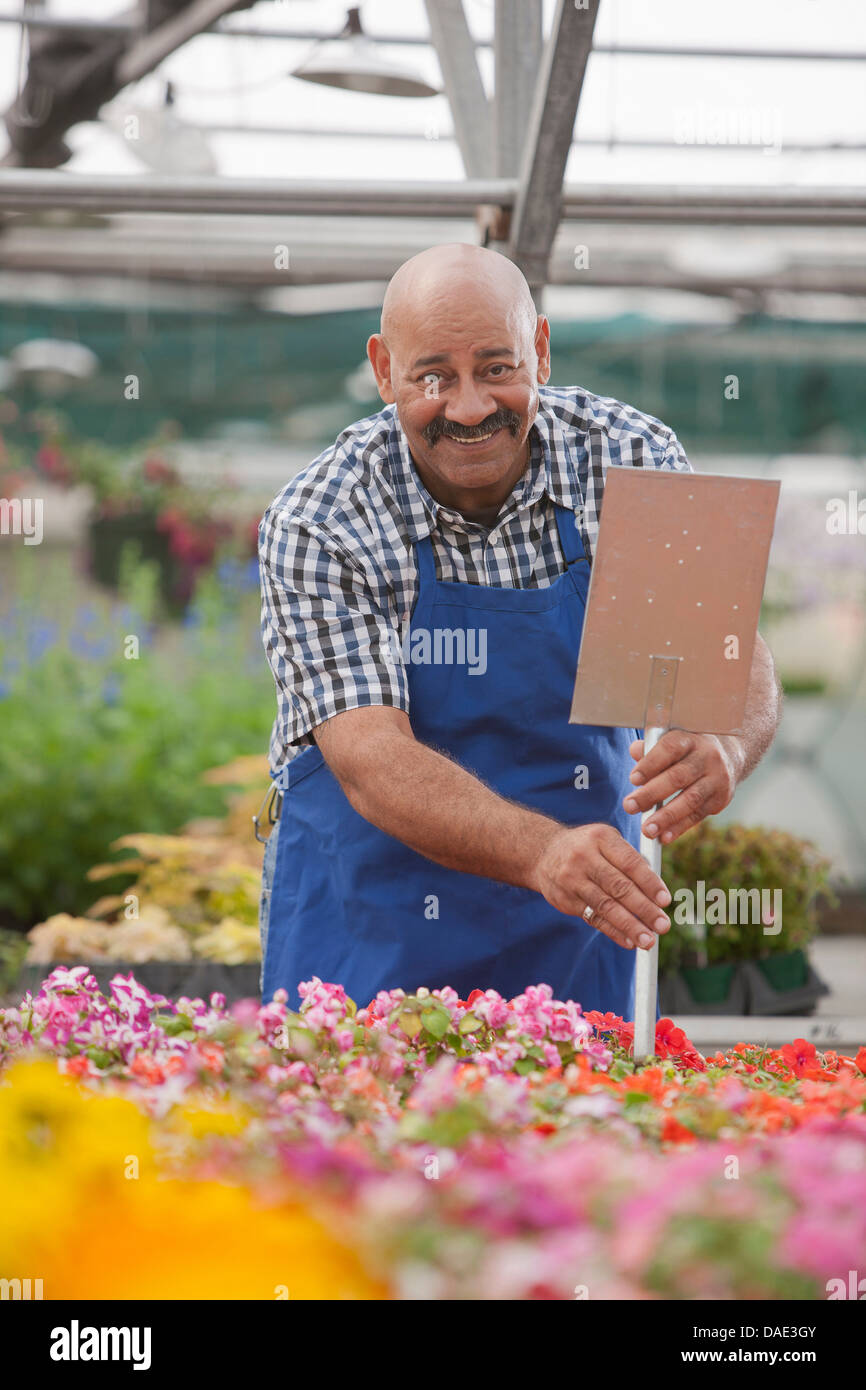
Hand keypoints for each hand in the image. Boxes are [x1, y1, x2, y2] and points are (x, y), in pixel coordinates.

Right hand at [534, 823, 671, 951]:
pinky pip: (593, 918)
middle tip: (663, 925)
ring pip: (606, 906)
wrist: (543, 853)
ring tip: (648, 940)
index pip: (629, 863)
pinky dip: (613, 931)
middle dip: (644, 909)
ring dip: (630, 926)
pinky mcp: (566, 900)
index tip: (665, 900)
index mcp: (601, 839)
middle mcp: (585, 858)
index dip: (649, 883)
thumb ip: (631, 860)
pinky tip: (629, 941)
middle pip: (619, 887)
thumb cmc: (587, 847)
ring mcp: (573, 880)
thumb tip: (657, 891)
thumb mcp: (606, 840)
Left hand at [623, 730, 744, 845]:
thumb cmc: (688, 750)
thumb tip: (635, 752)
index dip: (651, 764)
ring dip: (666, 817)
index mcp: (690, 739)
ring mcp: (717, 779)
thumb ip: (650, 748)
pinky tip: (664, 837)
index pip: (670, 749)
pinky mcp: (721, 799)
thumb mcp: (672, 741)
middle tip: (629, 806)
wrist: (729, 757)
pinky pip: (698, 815)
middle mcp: (707, 757)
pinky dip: (679, 828)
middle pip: (678, 777)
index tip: (633, 779)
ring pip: (690, 799)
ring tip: (647, 830)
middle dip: (651, 794)